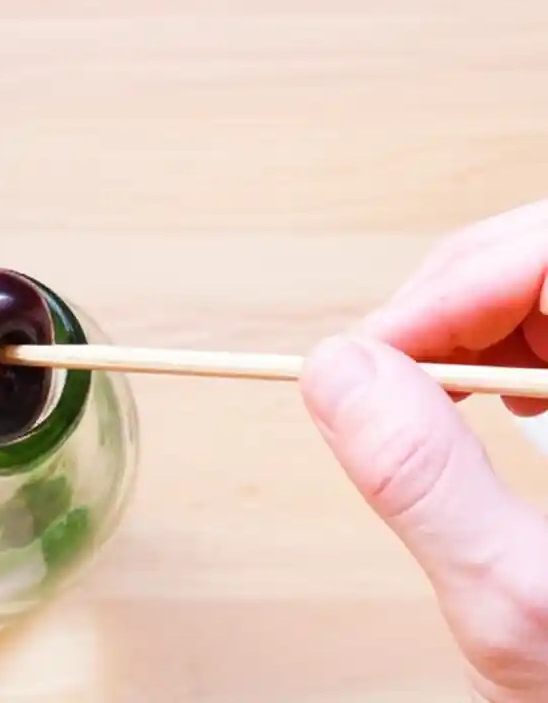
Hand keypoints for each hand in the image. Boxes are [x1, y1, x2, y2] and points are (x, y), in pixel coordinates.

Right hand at [299, 201, 547, 701]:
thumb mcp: (512, 605)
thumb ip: (425, 482)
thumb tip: (338, 372)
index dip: (454, 289)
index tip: (370, 351)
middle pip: (542, 259)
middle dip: (449, 302)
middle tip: (380, 369)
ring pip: (542, 287)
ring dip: (466, 325)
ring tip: (424, 388)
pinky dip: (496, 351)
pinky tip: (483, 396)